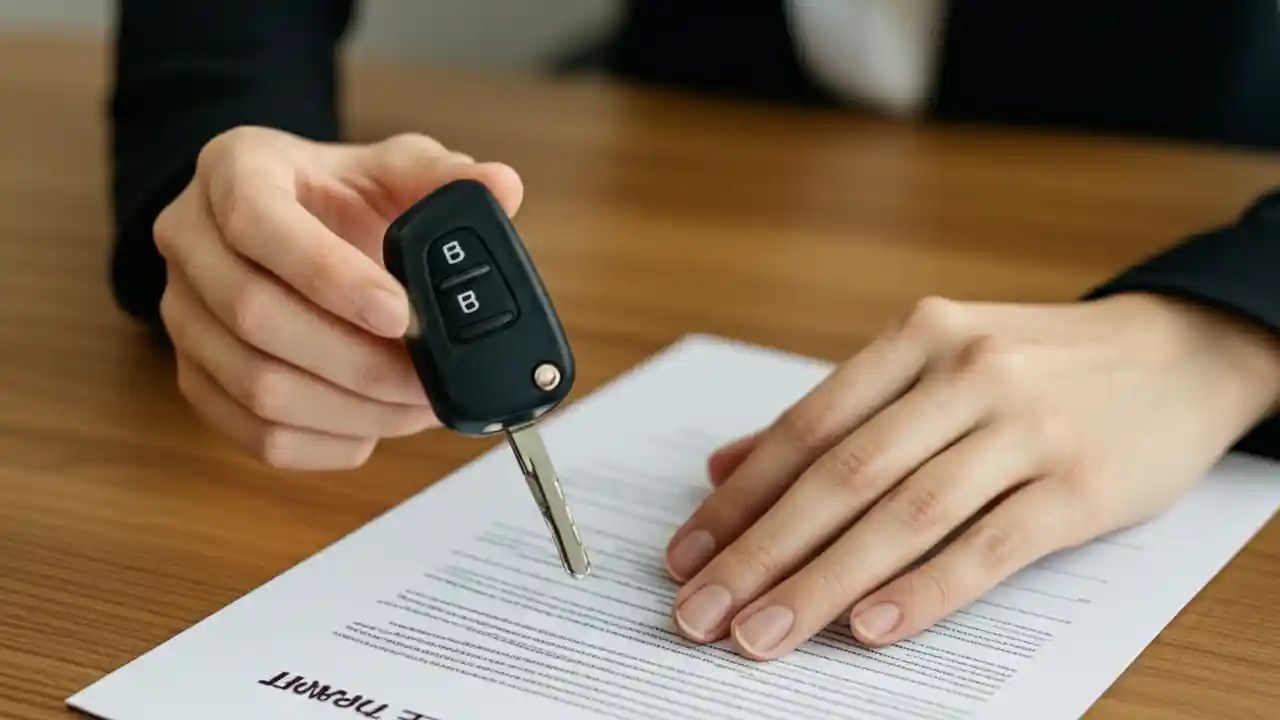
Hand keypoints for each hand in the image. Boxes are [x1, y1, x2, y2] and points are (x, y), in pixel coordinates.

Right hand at [155, 127, 522, 468]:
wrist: (297, 225)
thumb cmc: (341, 196)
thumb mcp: (394, 167)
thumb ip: (445, 176)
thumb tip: (501, 186)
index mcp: (234, 170)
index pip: (258, 223)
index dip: (329, 277)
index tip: (401, 314)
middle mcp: (190, 240)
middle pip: (254, 316)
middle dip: (357, 361)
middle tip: (428, 379)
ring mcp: (184, 315)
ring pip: (254, 385)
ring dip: (349, 409)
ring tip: (416, 406)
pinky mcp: (197, 376)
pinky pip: (253, 433)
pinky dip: (325, 443)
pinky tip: (375, 426)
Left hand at [666, 293, 1279, 658]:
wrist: (1178, 354)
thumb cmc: (1036, 366)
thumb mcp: (936, 361)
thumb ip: (835, 414)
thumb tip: (726, 465)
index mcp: (918, 337)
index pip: (808, 426)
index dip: (739, 497)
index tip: (686, 553)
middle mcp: (965, 373)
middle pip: (843, 476)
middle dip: (760, 552)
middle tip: (700, 612)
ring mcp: (1026, 426)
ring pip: (906, 515)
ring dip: (823, 583)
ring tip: (761, 634)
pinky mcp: (1081, 484)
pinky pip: (989, 545)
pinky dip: (926, 590)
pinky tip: (871, 627)